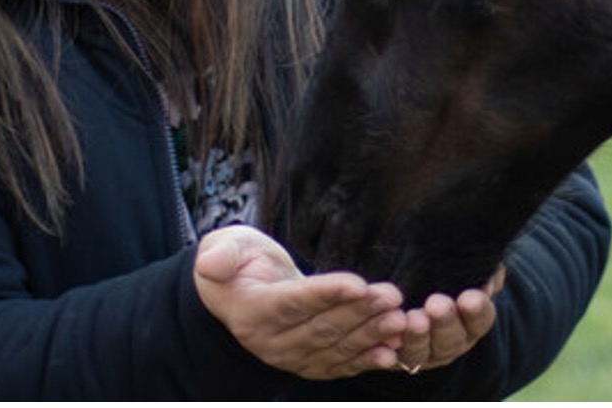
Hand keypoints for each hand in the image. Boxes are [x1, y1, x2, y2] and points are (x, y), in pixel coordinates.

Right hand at [193, 226, 408, 379]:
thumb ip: (221, 255)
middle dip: (360, 312)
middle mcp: (270, 342)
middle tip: (392, 296)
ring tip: (399, 319)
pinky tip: (392, 351)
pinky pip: (340, 364)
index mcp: (251, 312)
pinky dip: (367, 359)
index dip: (327, 293)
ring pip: (335, 347)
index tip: (359, 283)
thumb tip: (212, 263)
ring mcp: (291, 357)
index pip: (294, 303)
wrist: (239, 293)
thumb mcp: (223, 247)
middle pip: (321, 327)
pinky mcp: (309, 363)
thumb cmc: (237, 262)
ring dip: (371, 334)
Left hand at [387, 267, 505, 374]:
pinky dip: (389, 348)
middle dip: (444, 322)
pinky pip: (393, 357)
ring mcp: (425, 352)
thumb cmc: (445, 270)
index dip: (477, 310)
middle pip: (452, 339)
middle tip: (436, 305)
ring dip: (417, 336)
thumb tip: (490, 276)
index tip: (470, 298)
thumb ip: (481, 267)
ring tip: (412, 318)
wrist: (409, 280)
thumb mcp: (465, 265)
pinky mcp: (397, 356)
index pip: (481, 319)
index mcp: (472, 321)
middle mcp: (452, 341)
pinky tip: (387, 335)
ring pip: (422, 351)